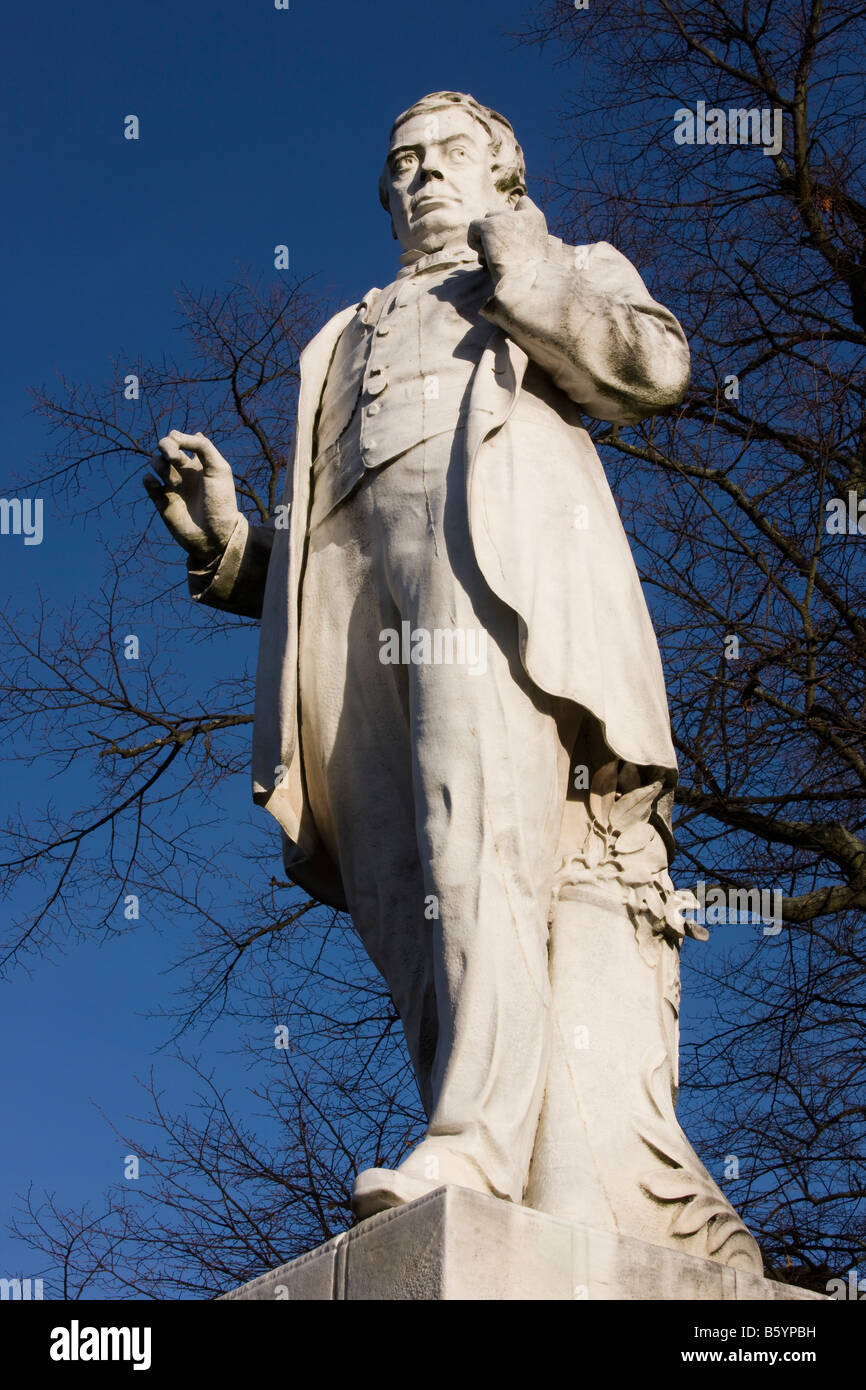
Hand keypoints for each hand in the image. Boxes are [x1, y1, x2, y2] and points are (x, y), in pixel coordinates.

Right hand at [143, 431, 239, 561]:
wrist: (214, 534)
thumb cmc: (221, 501)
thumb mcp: (219, 468)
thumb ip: (202, 446)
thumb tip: (174, 436)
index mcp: (198, 462)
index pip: (178, 438)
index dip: (178, 438)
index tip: (185, 446)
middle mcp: (184, 472)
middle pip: (164, 447)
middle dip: (166, 447)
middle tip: (175, 458)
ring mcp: (172, 485)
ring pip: (155, 462)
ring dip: (161, 466)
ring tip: (175, 482)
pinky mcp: (161, 500)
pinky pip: (147, 481)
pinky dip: (149, 479)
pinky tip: (160, 486)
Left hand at [467, 195, 548, 281]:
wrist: (523, 282)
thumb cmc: (527, 277)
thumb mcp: (531, 254)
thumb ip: (520, 239)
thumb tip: (497, 239)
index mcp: (536, 219)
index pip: (524, 203)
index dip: (511, 216)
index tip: (507, 232)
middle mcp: (522, 214)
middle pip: (499, 215)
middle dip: (495, 233)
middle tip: (497, 254)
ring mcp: (505, 217)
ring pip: (486, 220)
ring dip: (485, 238)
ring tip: (490, 257)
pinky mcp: (490, 225)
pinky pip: (473, 226)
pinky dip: (473, 242)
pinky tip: (482, 257)